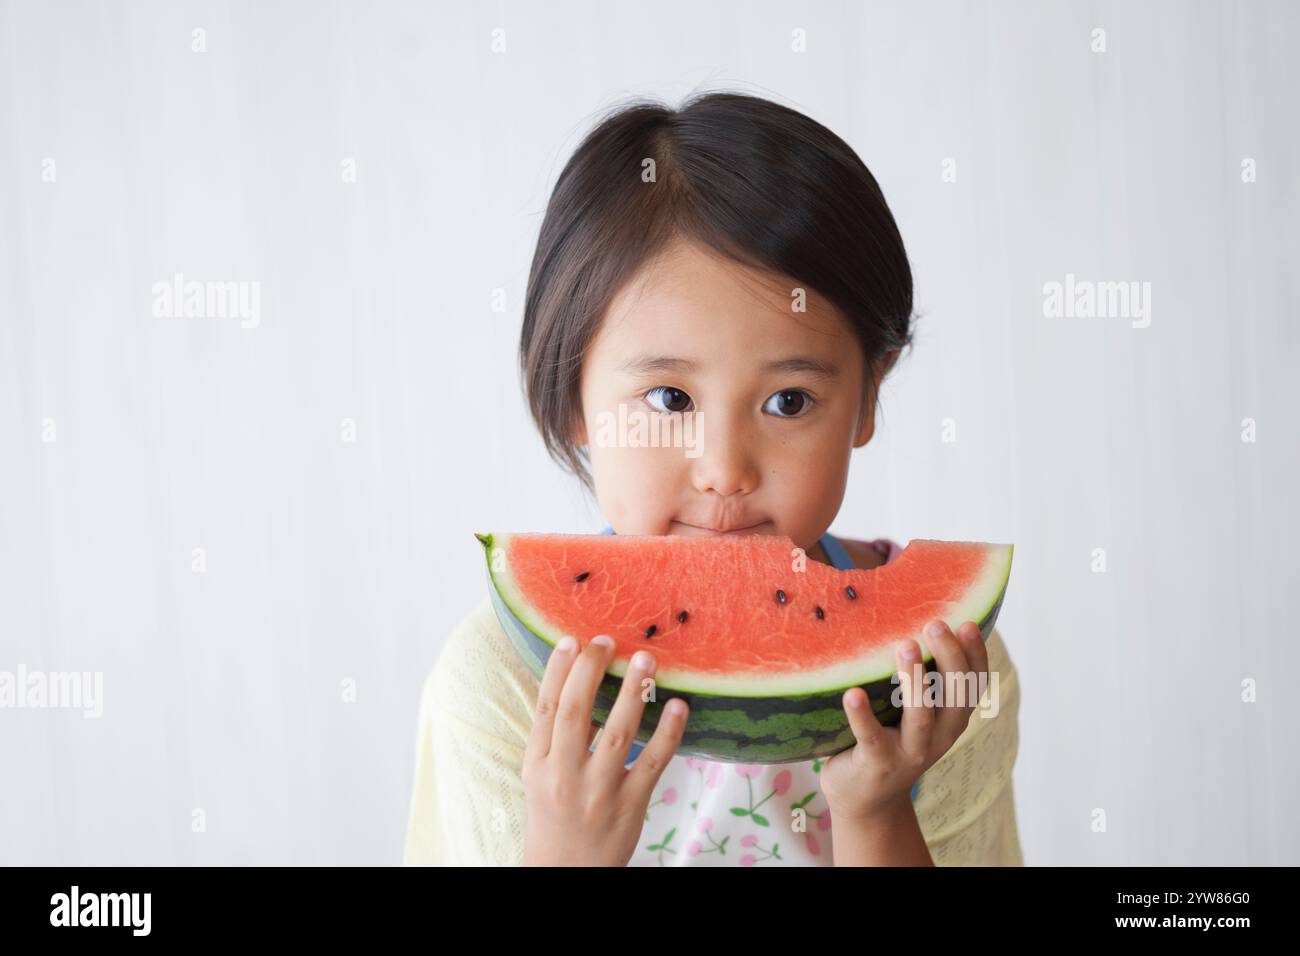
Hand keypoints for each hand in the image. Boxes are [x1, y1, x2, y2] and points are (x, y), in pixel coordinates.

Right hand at [521, 634, 689, 865]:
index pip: (546, 708)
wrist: (566, 873)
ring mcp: (599, 791)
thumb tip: (576, 681)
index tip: (572, 639)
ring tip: (646, 660)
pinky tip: (678, 706)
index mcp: (538, 764)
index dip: (558, 671)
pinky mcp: (631, 805)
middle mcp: (564, 775)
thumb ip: (554, 736)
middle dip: (591, 671)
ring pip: (618, 732)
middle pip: (576, 712)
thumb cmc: (555, 816)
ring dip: (633, 691)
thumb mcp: (540, 776)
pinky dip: (668, 733)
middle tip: (608, 640)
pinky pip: (653, 762)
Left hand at [820, 619, 989, 823]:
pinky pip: (870, 737)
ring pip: (920, 717)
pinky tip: (852, 694)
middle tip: (936, 624)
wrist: (866, 799)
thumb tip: (913, 618)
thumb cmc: (889, 738)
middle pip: (955, 697)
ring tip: (904, 647)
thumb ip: (921, 679)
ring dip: (915, 682)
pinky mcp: (877, 764)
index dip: (975, 655)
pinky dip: (862, 716)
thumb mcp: (913, 711)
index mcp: (951, 719)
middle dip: (949, 658)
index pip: (973, 685)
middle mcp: (938, 737)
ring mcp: (909, 753)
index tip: (968, 622)